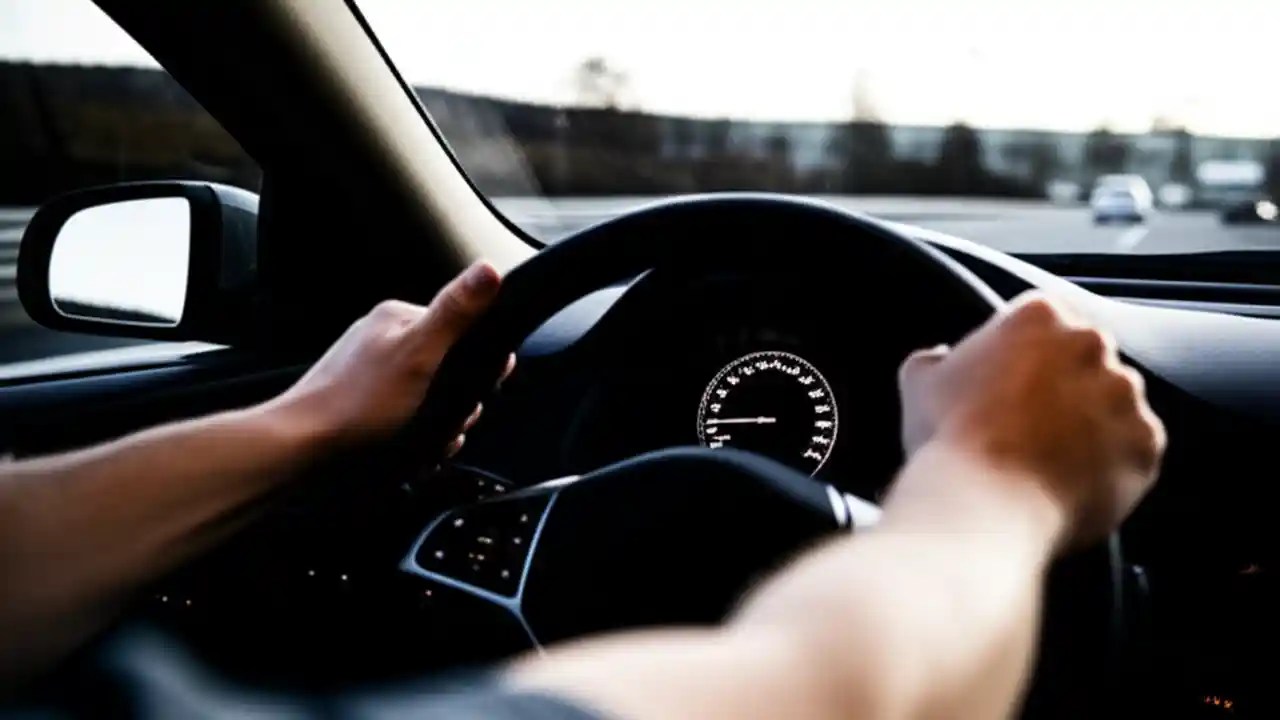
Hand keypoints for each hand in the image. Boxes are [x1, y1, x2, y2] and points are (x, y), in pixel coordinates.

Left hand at [267, 262, 512, 453]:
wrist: (302, 449)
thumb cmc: (356, 403)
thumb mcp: (418, 353)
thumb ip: (456, 312)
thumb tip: (489, 269)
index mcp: (398, 319)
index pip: (461, 330)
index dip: (477, 363)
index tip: (477, 386)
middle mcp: (385, 341)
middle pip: (449, 368)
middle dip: (458, 402)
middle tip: (447, 419)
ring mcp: (374, 374)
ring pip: (432, 397)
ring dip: (441, 425)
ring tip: (428, 439)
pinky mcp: (368, 406)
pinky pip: (411, 418)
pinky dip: (420, 438)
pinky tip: (416, 450)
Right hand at [896, 292, 1164, 546]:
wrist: (984, 503)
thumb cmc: (950, 439)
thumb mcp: (921, 383)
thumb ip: (935, 358)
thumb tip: (940, 358)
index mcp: (1039, 315)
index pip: (1044, 321)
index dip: (1026, 355)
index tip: (1010, 383)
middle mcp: (1091, 344)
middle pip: (1085, 357)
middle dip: (1064, 384)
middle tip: (1028, 423)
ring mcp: (1125, 394)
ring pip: (1114, 403)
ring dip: (1092, 423)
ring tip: (1049, 459)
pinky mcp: (1146, 443)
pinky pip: (1134, 449)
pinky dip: (1112, 463)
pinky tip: (1072, 480)